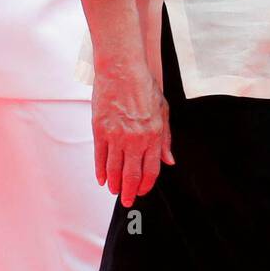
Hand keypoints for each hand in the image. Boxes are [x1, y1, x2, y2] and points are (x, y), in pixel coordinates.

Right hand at [91, 66, 172, 204]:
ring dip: (115, 184)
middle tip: (127, 201)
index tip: (142, 191)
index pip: (152, 169)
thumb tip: (169, 161)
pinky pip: (100, 157)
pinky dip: (101, 171)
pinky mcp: (100, 130)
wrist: (122, 69)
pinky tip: (102, 179)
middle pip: (132, 174)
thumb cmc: (144, 87)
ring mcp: (116, 136)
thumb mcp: (163, 111)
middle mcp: (136, 139)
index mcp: (153, 135)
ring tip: (114, 191)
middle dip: (129, 191)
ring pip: (115, 169)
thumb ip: (166, 138)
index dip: (146, 184)